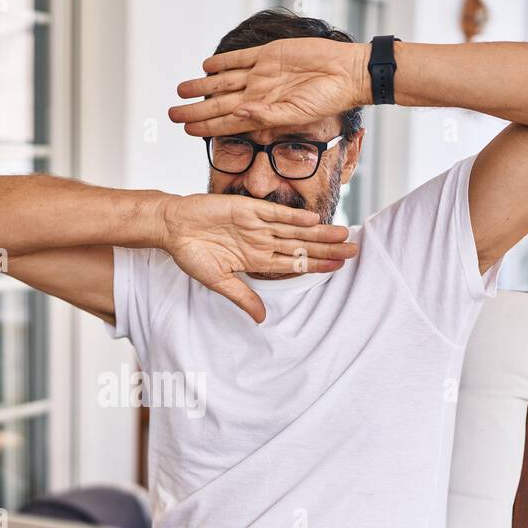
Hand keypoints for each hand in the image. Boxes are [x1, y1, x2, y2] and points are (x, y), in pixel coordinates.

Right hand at [156, 193, 356, 323]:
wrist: (173, 226)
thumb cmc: (192, 253)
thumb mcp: (218, 281)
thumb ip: (243, 297)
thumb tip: (261, 319)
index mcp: (256, 259)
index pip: (294, 263)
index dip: (316, 265)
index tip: (338, 268)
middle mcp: (262, 241)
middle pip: (301, 246)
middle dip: (327, 249)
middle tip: (354, 250)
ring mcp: (257, 224)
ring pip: (295, 229)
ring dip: (318, 233)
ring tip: (342, 235)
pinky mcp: (248, 208)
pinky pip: (275, 213)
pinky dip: (293, 217)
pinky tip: (314, 220)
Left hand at [167, 38, 367, 136]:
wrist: (346, 73)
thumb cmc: (327, 100)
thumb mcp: (295, 113)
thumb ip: (266, 115)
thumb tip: (239, 115)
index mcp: (263, 113)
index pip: (226, 122)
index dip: (205, 126)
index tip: (186, 131)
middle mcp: (258, 94)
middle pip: (218, 102)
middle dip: (194, 109)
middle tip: (172, 114)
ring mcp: (262, 74)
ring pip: (223, 81)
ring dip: (201, 85)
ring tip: (180, 89)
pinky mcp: (269, 54)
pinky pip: (240, 59)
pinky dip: (223, 62)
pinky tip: (206, 66)